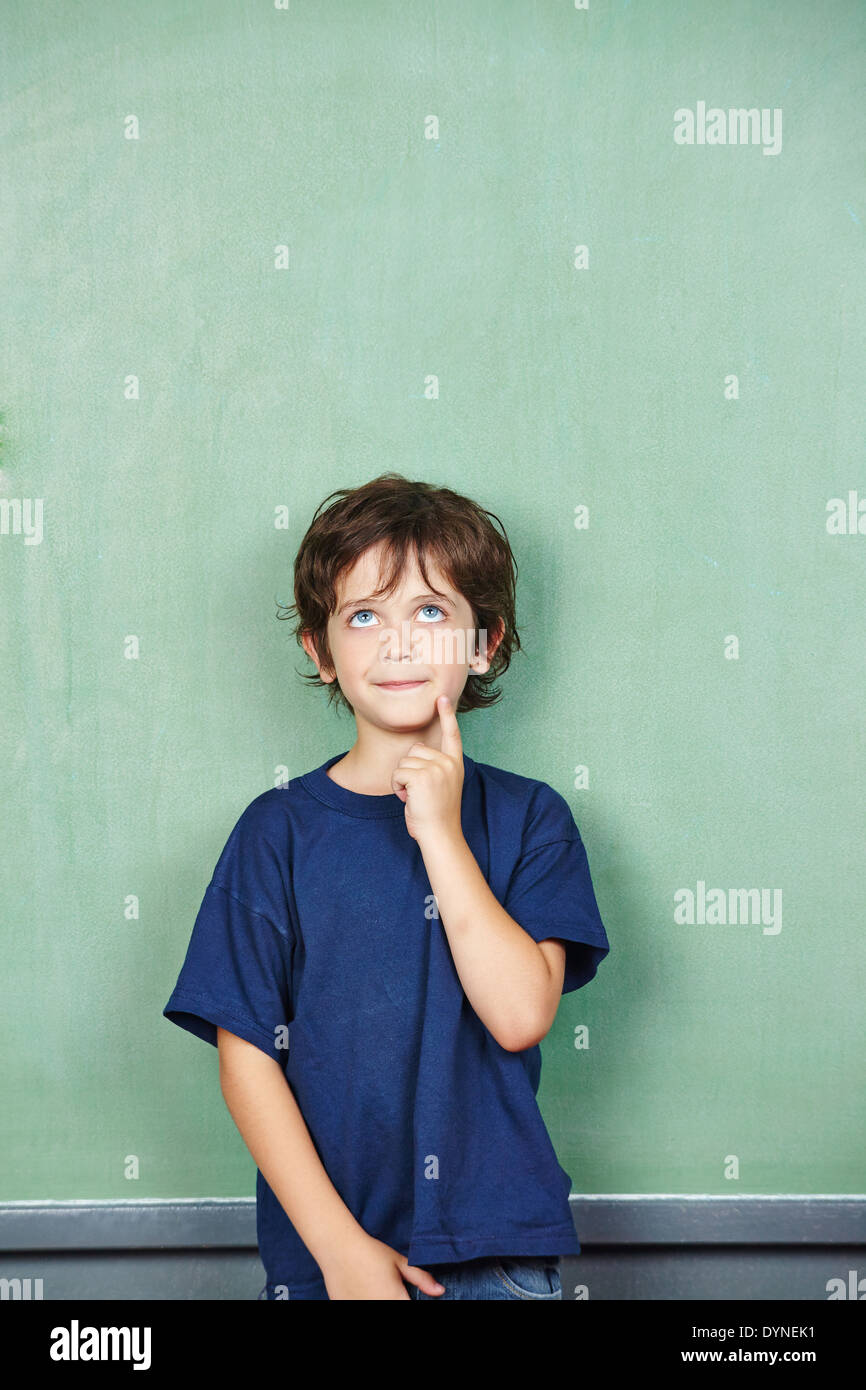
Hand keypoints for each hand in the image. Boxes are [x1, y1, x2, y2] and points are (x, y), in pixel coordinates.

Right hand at [321, 1233, 445, 1300]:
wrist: (339, 1248)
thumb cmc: (371, 1253)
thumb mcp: (399, 1262)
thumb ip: (422, 1279)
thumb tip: (440, 1291)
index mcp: (395, 1300)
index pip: (410, 1307)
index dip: (409, 1301)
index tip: (405, 1295)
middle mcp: (379, 1307)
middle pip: (395, 1307)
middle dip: (395, 1300)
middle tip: (389, 1289)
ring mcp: (361, 1309)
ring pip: (378, 1308)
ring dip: (380, 1300)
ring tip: (375, 1288)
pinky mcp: (345, 1308)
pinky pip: (361, 1308)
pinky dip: (365, 1300)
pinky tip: (363, 1291)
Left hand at [390, 694, 464, 842]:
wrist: (440, 834)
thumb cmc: (436, 814)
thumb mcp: (441, 784)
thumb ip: (434, 766)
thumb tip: (416, 751)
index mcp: (455, 763)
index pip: (452, 734)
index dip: (447, 715)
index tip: (443, 697)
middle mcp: (448, 763)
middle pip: (415, 750)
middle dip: (409, 770)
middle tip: (419, 792)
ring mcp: (437, 768)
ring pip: (404, 762)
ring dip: (402, 780)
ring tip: (415, 797)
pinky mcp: (422, 776)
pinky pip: (398, 773)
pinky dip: (397, 787)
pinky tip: (409, 799)